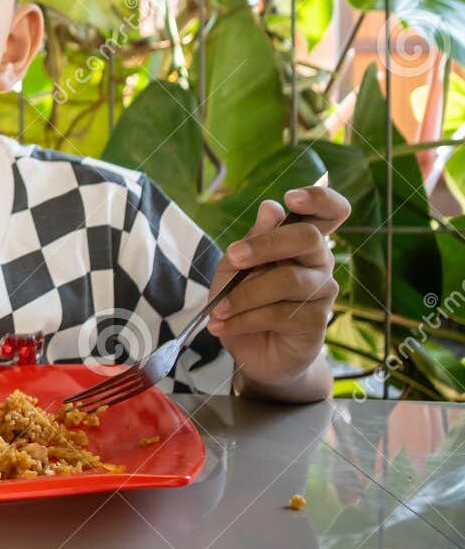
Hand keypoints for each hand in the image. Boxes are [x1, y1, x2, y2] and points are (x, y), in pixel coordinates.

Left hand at [208, 186, 349, 386]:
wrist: (252, 350)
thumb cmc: (245, 300)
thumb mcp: (235, 267)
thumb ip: (252, 240)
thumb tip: (271, 207)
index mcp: (302, 241)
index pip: (330, 212)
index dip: (319, 199)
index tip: (291, 197)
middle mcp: (320, 262)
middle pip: (307, 238)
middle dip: (265, 244)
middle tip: (233, 257)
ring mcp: (322, 292)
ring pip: (288, 280)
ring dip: (244, 294)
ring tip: (217, 309)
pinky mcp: (316, 322)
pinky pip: (279, 313)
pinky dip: (244, 319)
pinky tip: (223, 326)